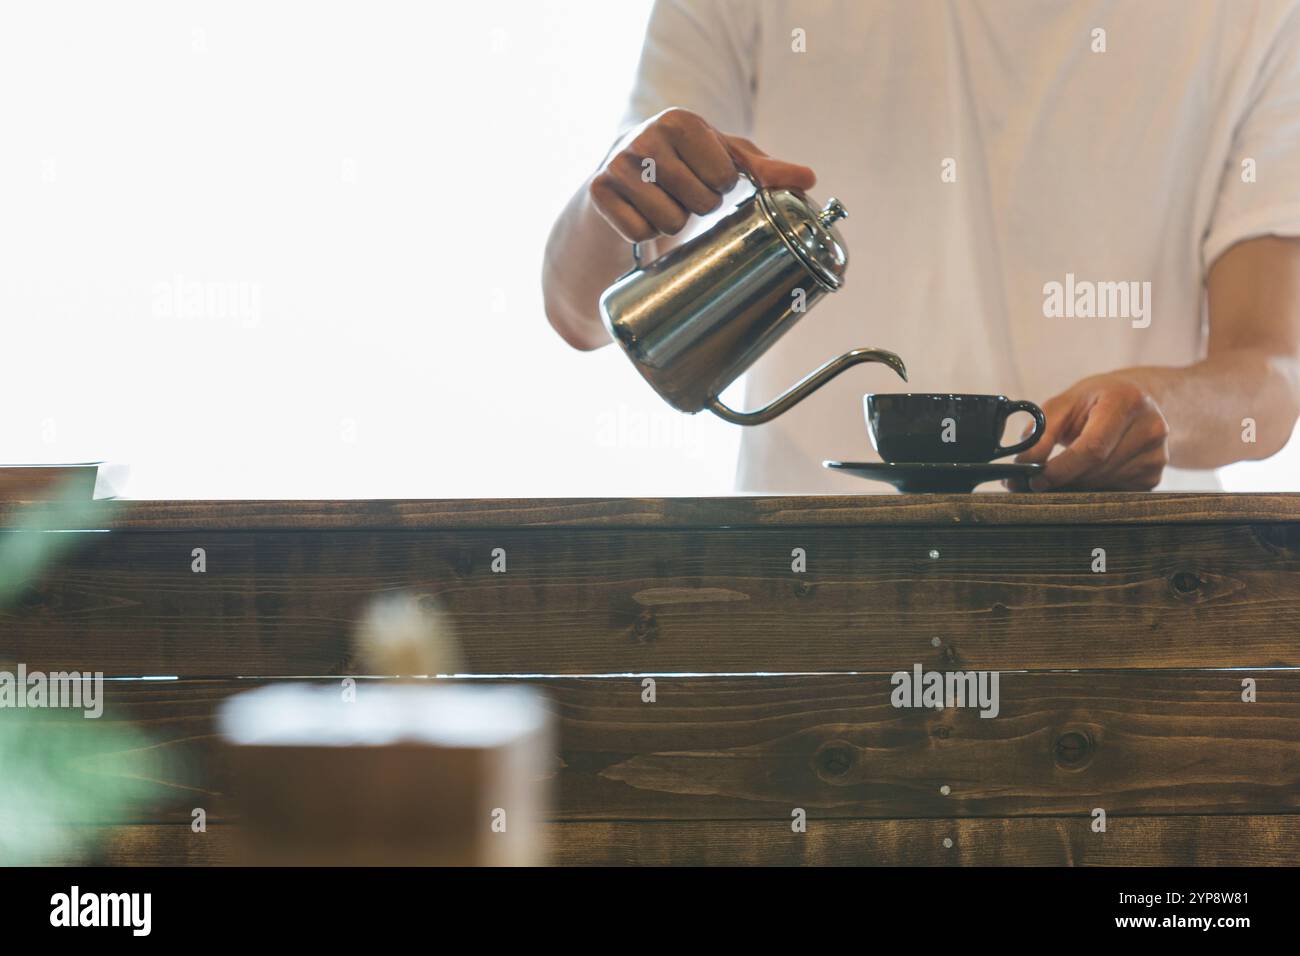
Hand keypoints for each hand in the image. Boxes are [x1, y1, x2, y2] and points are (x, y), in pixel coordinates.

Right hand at [588, 107, 816, 241]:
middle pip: (700, 204)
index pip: (724, 180)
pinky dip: (643, 231)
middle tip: (683, 193)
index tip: (706, 177)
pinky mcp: (599, 191)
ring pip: (669, 223)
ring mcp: (619, 163)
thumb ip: (765, 169)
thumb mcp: (724, 158)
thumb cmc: (683, 161)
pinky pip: (638, 232)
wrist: (619, 170)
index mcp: (682, 120)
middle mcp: (647, 136)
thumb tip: (810, 180)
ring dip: (672, 222)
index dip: (721, 188)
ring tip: (663, 202)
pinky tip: (639, 212)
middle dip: (698, 207)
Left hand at [1014, 373, 1170, 490]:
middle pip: (1098, 469)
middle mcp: (1150, 428)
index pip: (1093, 447)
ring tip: (1057, 477)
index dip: (1061, 468)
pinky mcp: (1154, 474)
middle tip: (1035, 484)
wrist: (1138, 400)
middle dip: (1062, 480)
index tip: (1036, 479)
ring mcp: (1156, 454)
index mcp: (1126, 401)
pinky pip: (1115, 492)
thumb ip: (1043, 429)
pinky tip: (1085, 475)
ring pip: (1104, 484)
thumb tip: (1024, 463)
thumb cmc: (1096, 399)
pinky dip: (1092, 489)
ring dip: (1075, 486)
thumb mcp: (1066, 402)